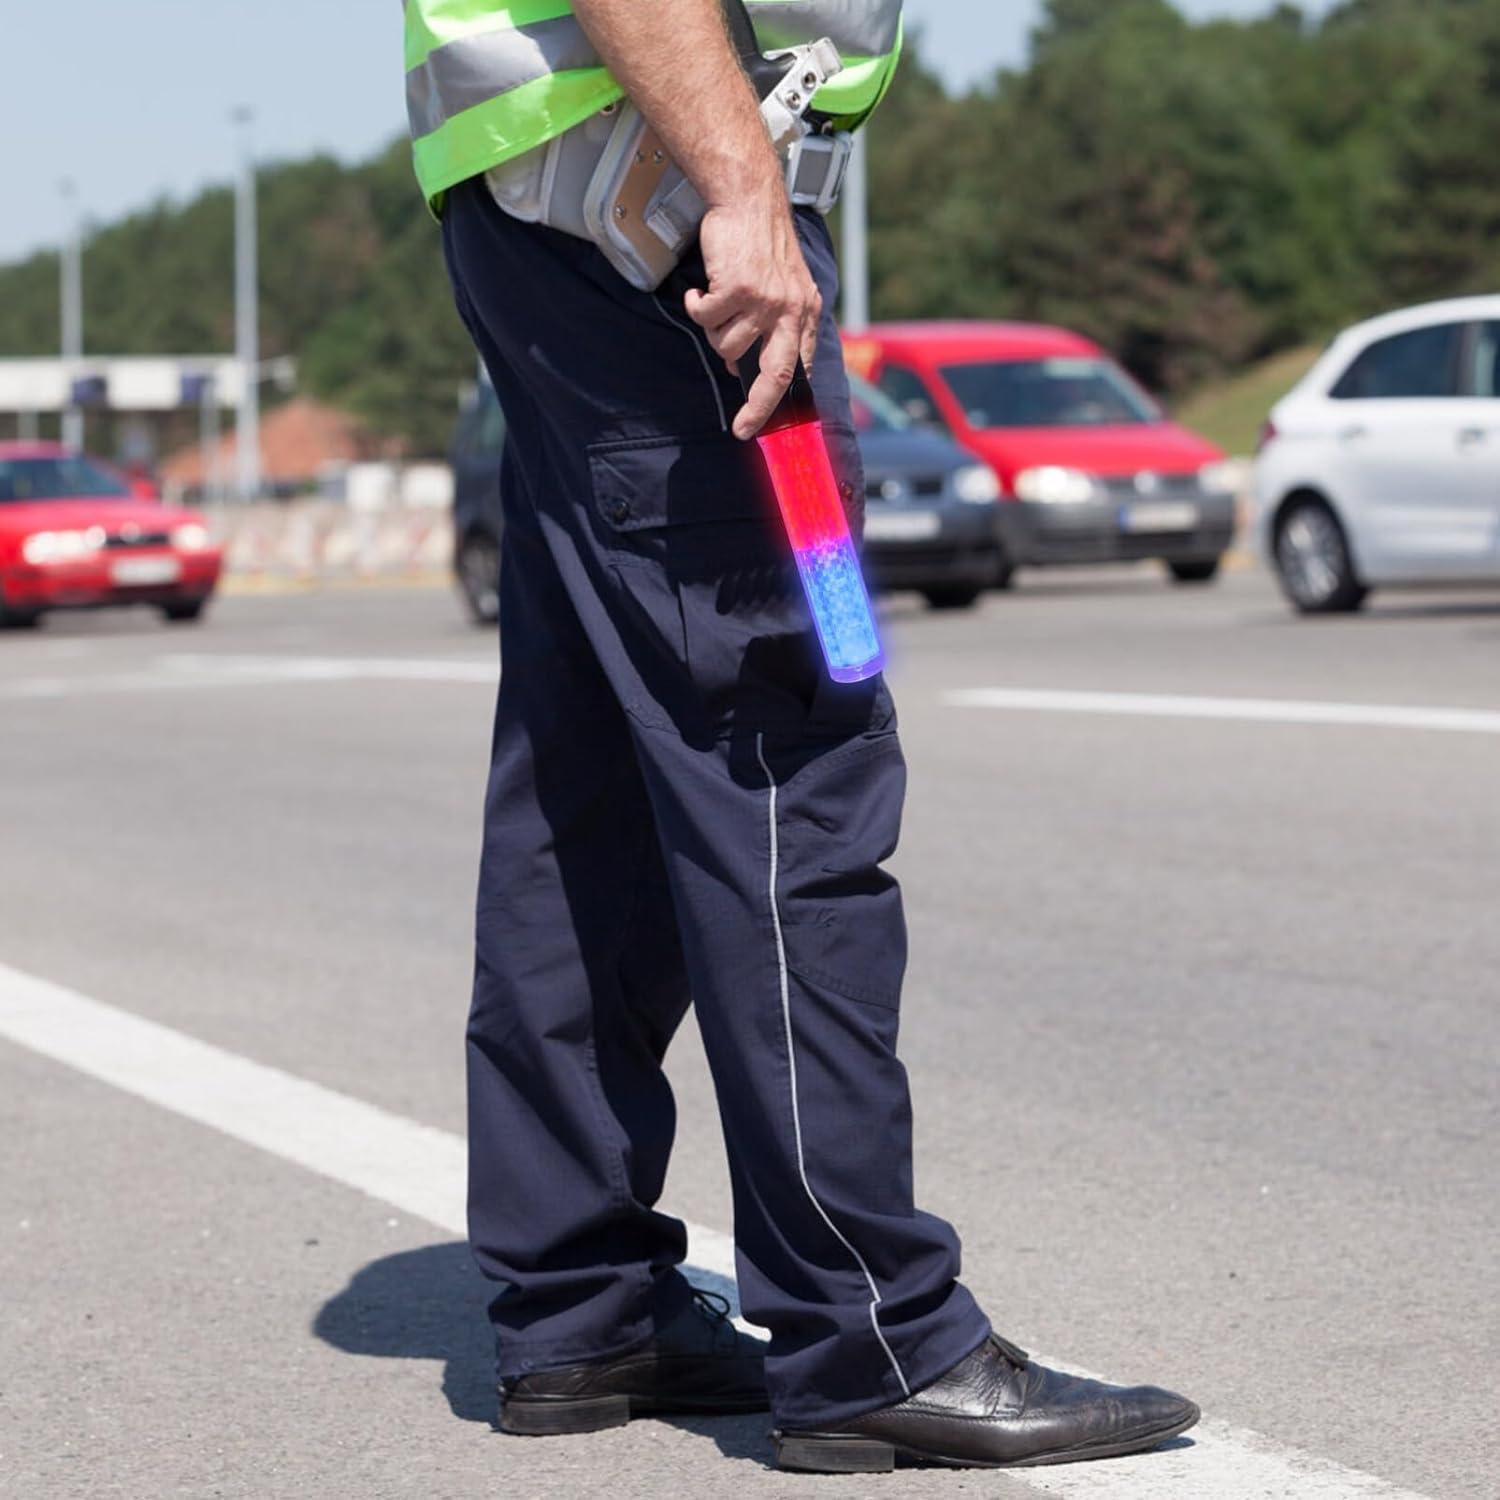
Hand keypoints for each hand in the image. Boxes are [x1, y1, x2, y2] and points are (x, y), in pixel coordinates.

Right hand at [683, 188, 821, 439]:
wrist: (750, 200)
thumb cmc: (760, 242)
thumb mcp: (783, 285)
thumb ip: (773, 325)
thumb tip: (739, 365)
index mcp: (804, 313)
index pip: (799, 367)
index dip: (783, 399)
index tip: (768, 423)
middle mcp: (789, 310)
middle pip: (776, 374)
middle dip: (758, 407)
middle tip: (742, 427)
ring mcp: (765, 300)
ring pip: (727, 344)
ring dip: (712, 329)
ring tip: (714, 304)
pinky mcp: (738, 288)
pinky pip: (706, 317)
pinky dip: (696, 306)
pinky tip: (700, 290)